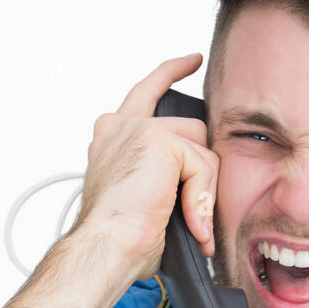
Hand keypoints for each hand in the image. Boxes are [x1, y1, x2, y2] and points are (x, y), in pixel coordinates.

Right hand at [73, 53, 218, 295]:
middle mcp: (121, 126)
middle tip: (199, 196)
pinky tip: (190, 220)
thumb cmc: (118, 236)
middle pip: (190, 128)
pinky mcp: (160, 139)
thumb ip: (164, 176)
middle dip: (204, 166)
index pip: (146, 93)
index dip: (171, 73)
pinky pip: (202, 165)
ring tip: (189, 222)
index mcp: (111, 137)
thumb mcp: (141, 198)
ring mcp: (139, 129)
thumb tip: (200, 188)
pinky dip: (201, 197)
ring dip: (201, 190)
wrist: (105, 247)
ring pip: (201, 149)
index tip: (191, 61)